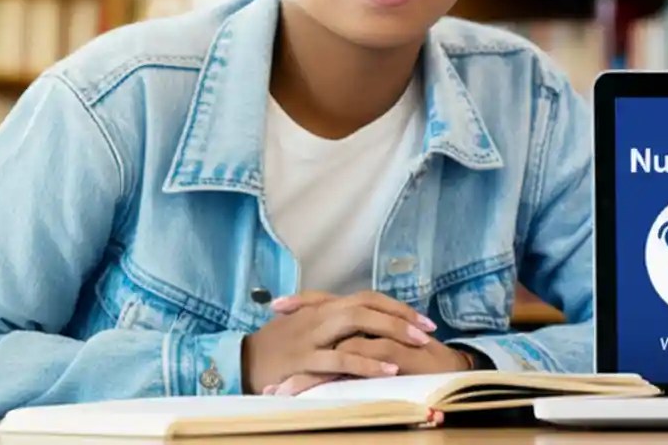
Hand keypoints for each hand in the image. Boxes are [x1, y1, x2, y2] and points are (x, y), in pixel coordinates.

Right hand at [240, 290, 436, 394]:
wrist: (238, 360)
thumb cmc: (276, 346)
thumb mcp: (306, 328)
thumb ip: (333, 323)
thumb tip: (364, 323)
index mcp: (324, 307)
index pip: (367, 298)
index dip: (396, 307)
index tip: (422, 319)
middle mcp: (320, 315)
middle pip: (367, 304)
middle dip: (401, 316)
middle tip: (429, 329)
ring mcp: (311, 335)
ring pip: (357, 323)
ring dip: (391, 331)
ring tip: (418, 344)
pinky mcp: (304, 359)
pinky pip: (340, 358)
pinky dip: (366, 362)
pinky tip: (388, 369)